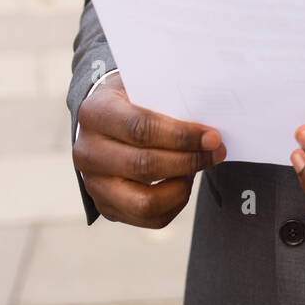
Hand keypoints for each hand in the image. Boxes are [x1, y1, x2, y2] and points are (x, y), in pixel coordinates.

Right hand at [74, 80, 225, 227]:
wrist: (104, 121)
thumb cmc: (134, 100)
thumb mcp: (144, 87)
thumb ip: (170, 99)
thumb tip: (210, 117)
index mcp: (96, 112)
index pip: (140, 128)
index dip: (181, 135)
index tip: (212, 136)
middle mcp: (87, 151)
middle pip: (144, 165)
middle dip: (188, 160)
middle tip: (217, 151)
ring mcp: (94, 184)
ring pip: (145, 201)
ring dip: (181, 186)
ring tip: (198, 167)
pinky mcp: (106, 206)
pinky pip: (148, 218)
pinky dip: (175, 203)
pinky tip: (184, 182)